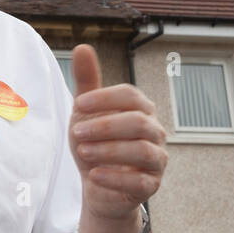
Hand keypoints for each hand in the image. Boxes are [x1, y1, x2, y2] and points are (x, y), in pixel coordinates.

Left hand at [68, 44, 166, 220]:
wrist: (98, 186)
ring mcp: (156, 159)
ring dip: (109, 150)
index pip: (131, 95)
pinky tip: (93, 175)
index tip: (79, 104)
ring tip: (82, 152)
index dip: (105, 97)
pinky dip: (115, 177)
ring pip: (142, 150)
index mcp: (140, 109)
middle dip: (104, 126)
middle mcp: (154, 132)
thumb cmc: (94, 143)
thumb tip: (82, 46)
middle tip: (76, 132)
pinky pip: (140, 181)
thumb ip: (86, 82)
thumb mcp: (85, 113)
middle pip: (137, 122)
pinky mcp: (151, 185)